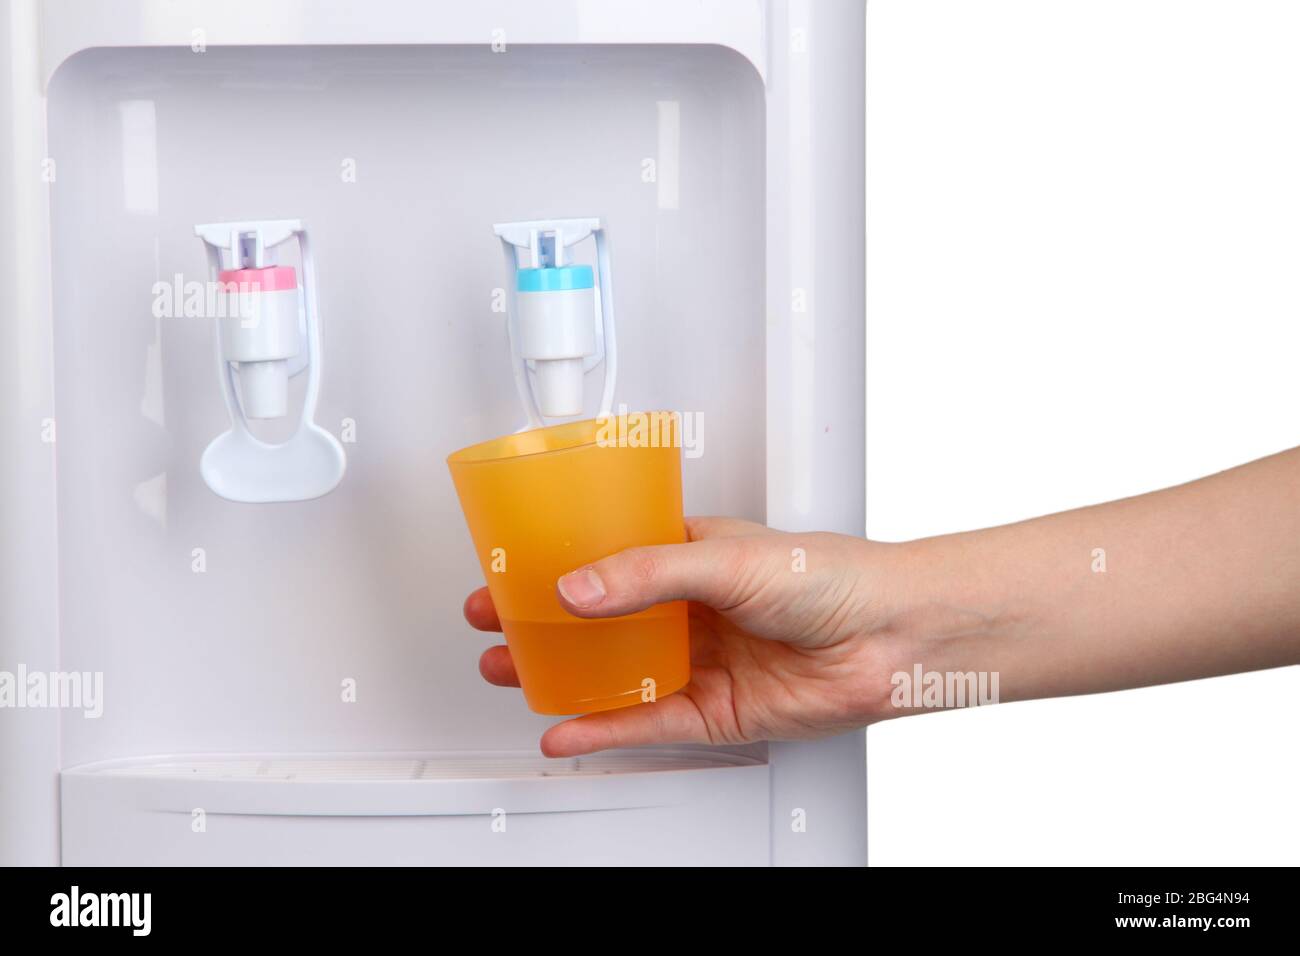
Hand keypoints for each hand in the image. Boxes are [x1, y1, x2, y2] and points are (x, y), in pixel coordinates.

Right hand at [463, 517, 899, 756]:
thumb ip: (647, 575)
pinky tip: (565, 729)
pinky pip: (644, 721)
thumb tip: (578, 587)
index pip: (606, 555)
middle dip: (541, 621)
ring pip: (612, 673)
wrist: (890, 636)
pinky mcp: (712, 710)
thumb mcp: (725, 558)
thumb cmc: (829, 577)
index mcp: (689, 554)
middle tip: (493, 621)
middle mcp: (689, 607)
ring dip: (560, 675)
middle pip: (598, 619)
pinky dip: (601, 728)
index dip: (555, 561)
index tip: (508, 564)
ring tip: (510, 672)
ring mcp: (697, 660)